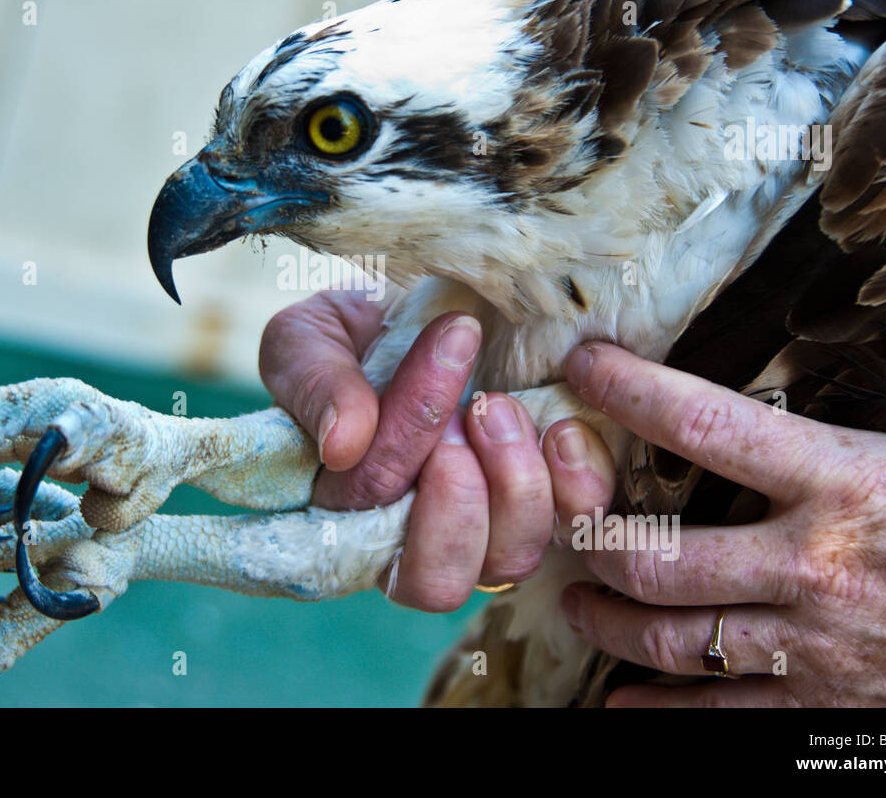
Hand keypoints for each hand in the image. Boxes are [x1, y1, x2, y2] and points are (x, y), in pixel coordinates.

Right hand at [259, 288, 611, 609]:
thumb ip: (314, 384)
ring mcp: (483, 531)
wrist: (426, 305)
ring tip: (504, 407)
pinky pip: (573, 527)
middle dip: (457, 497)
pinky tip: (559, 427)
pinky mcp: (546, 508)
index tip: (440, 353)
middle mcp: (411, 540)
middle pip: (438, 580)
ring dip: (513, 483)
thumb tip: (342, 446)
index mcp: (342, 510)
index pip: (369, 514)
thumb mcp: (308, 339)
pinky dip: (576, 482)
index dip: (403, 442)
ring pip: (508, 562)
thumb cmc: (353, 330)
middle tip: (473, 409)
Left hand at [552, 341, 885, 705]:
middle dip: (586, 535)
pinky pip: (725, 718)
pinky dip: (663, 713)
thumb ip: (867, 420)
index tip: (585, 365)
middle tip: (559, 519)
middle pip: (655, 552)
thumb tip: (833, 352)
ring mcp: (821, 648)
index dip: (631, 390)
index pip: (706, 424)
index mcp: (847, 482)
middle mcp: (816, 566)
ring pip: (672, 640)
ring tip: (580, 603)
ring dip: (609, 622)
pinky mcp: (836, 712)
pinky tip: (625, 706)